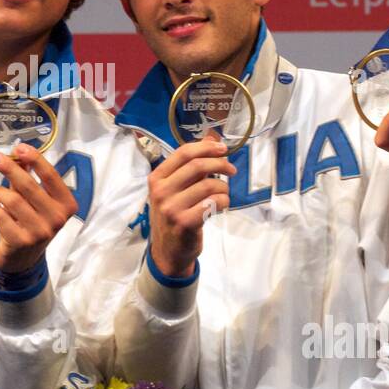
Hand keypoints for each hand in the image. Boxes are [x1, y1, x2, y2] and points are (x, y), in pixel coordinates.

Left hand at [0, 144, 78, 272]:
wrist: (23, 259)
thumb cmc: (30, 223)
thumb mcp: (34, 200)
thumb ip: (29, 177)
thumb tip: (20, 154)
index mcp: (66, 205)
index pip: (51, 176)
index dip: (36, 159)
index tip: (20, 148)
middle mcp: (57, 219)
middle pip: (29, 186)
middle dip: (9, 168)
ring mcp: (40, 232)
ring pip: (12, 200)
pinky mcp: (21, 242)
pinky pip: (0, 215)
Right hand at [147, 136, 235, 278]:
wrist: (168, 251)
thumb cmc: (174, 216)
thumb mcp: (176, 189)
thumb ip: (192, 164)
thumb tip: (212, 137)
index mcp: (157, 178)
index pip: (183, 153)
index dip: (206, 147)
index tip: (223, 148)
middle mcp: (161, 191)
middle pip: (197, 166)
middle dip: (220, 164)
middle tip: (232, 170)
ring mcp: (171, 208)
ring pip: (209, 185)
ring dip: (223, 187)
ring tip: (223, 194)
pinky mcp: (184, 222)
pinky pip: (213, 203)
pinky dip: (223, 202)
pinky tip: (221, 205)